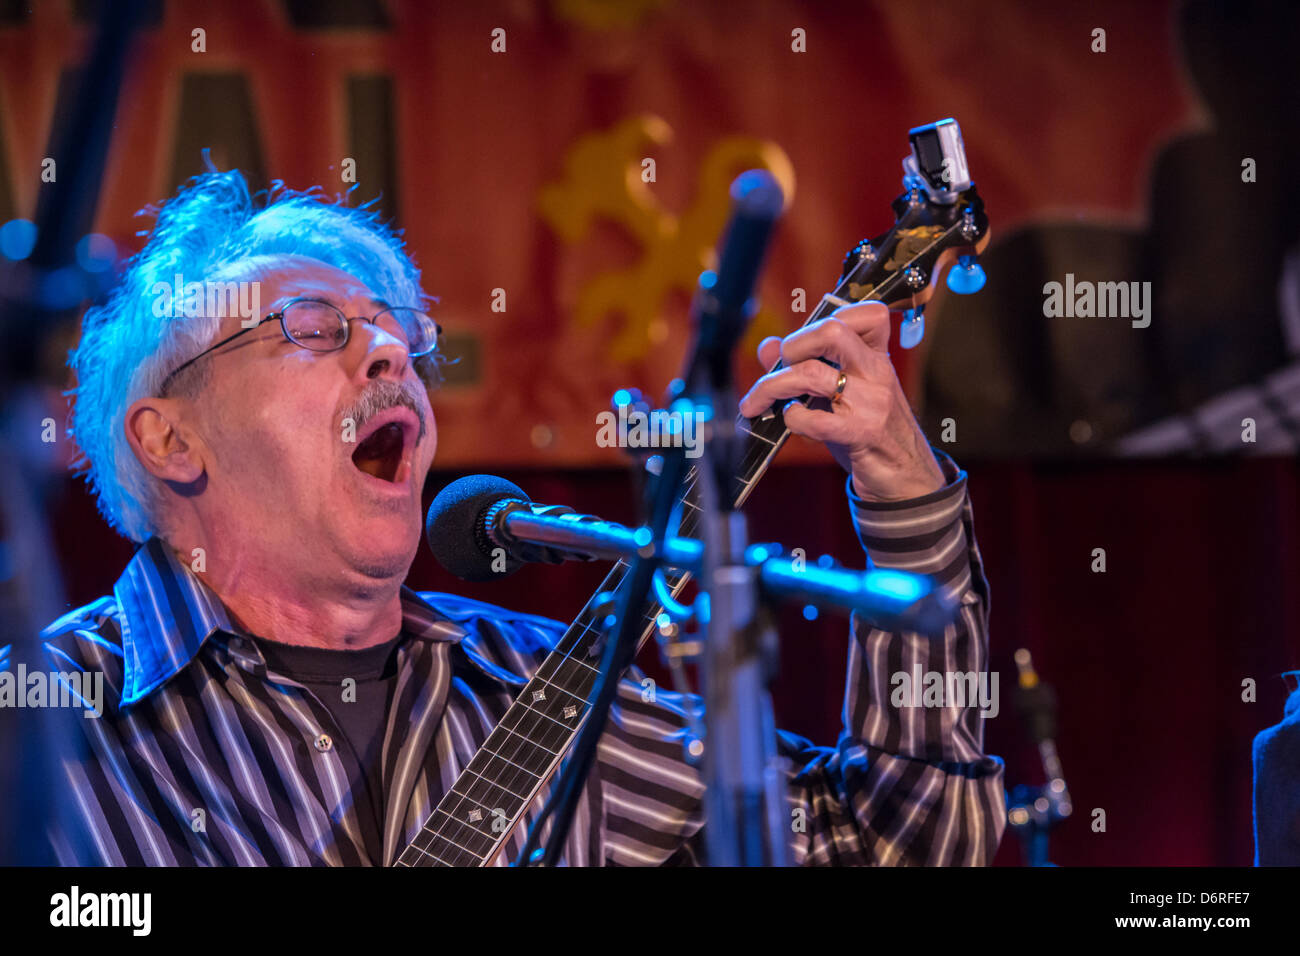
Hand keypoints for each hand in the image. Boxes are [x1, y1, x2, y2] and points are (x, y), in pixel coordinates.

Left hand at [737, 302, 944, 501]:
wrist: (906, 477)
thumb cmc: (869, 431)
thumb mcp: (842, 394)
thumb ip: (806, 365)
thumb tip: (768, 346)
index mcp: (876, 357)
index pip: (868, 313)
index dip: (832, 313)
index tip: (808, 338)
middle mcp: (876, 373)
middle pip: (832, 331)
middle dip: (794, 344)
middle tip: (783, 365)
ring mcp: (872, 402)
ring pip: (811, 374)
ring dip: (772, 386)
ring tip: (757, 401)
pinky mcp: (862, 434)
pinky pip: (816, 419)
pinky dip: (792, 417)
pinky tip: (791, 420)